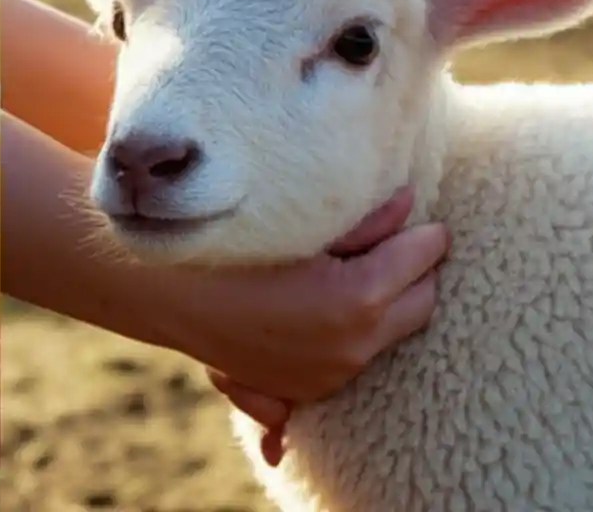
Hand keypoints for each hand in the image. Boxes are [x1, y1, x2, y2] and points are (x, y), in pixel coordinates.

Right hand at [151, 187, 447, 466]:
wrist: (167, 296)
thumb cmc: (229, 250)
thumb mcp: (300, 227)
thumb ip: (364, 221)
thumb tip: (410, 203)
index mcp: (357, 299)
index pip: (423, 258)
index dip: (425, 234)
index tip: (419, 219)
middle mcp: (353, 345)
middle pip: (422, 303)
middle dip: (416, 273)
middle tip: (398, 244)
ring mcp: (332, 374)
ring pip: (393, 334)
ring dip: (389, 305)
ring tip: (363, 271)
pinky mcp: (311, 390)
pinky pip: (356, 360)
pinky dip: (356, 335)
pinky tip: (336, 313)